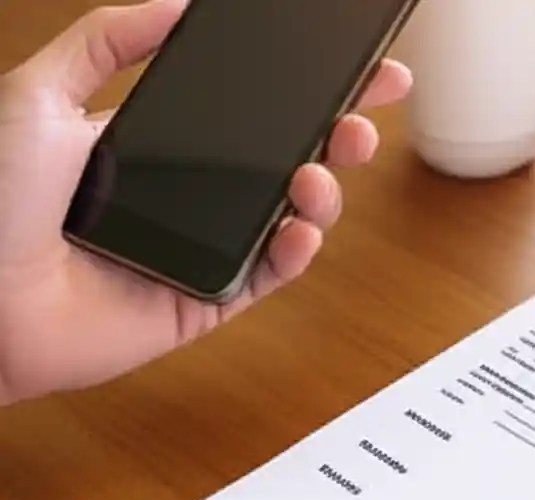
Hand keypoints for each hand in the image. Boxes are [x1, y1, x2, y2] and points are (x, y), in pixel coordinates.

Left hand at [0, 0, 411, 405]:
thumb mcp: (39, 93)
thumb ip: (107, 40)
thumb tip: (179, 6)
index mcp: (161, 143)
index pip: (251, 112)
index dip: (308, 93)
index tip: (356, 70)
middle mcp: (191, 194)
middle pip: (288, 160)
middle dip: (338, 136)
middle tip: (359, 122)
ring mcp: (205, 248)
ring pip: (291, 216)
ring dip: (324, 191)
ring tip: (315, 176)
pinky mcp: (209, 299)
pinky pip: (269, 274)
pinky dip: (296, 251)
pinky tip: (298, 229)